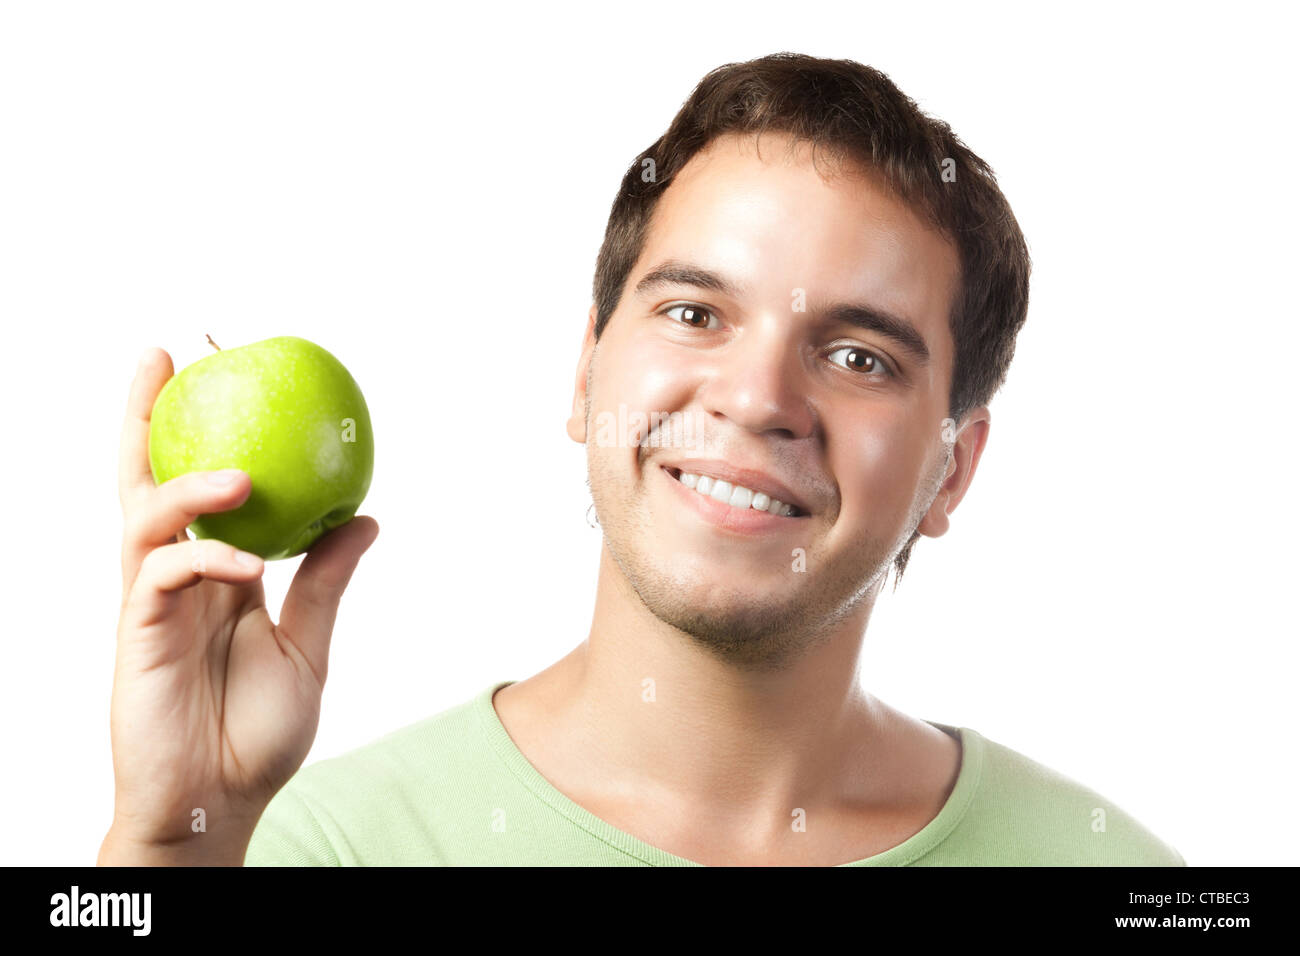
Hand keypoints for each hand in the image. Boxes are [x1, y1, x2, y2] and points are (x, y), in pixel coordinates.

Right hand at [99, 348, 377, 864]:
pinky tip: (242, 564)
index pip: (203, 486)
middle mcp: (177, 576)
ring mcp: (152, 604)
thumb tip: (365, 517)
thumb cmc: (255, 733)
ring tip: (238, 474)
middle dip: (148, 417)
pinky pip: (160, 578)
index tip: (223, 372)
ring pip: (144, 519)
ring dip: (186, 486)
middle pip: (149, 480)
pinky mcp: (137, 637)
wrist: (220, 804)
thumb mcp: (307, 646)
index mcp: (216, 574)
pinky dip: (202, 560)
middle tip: (163, 356)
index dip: (205, 431)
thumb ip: (324, 582)